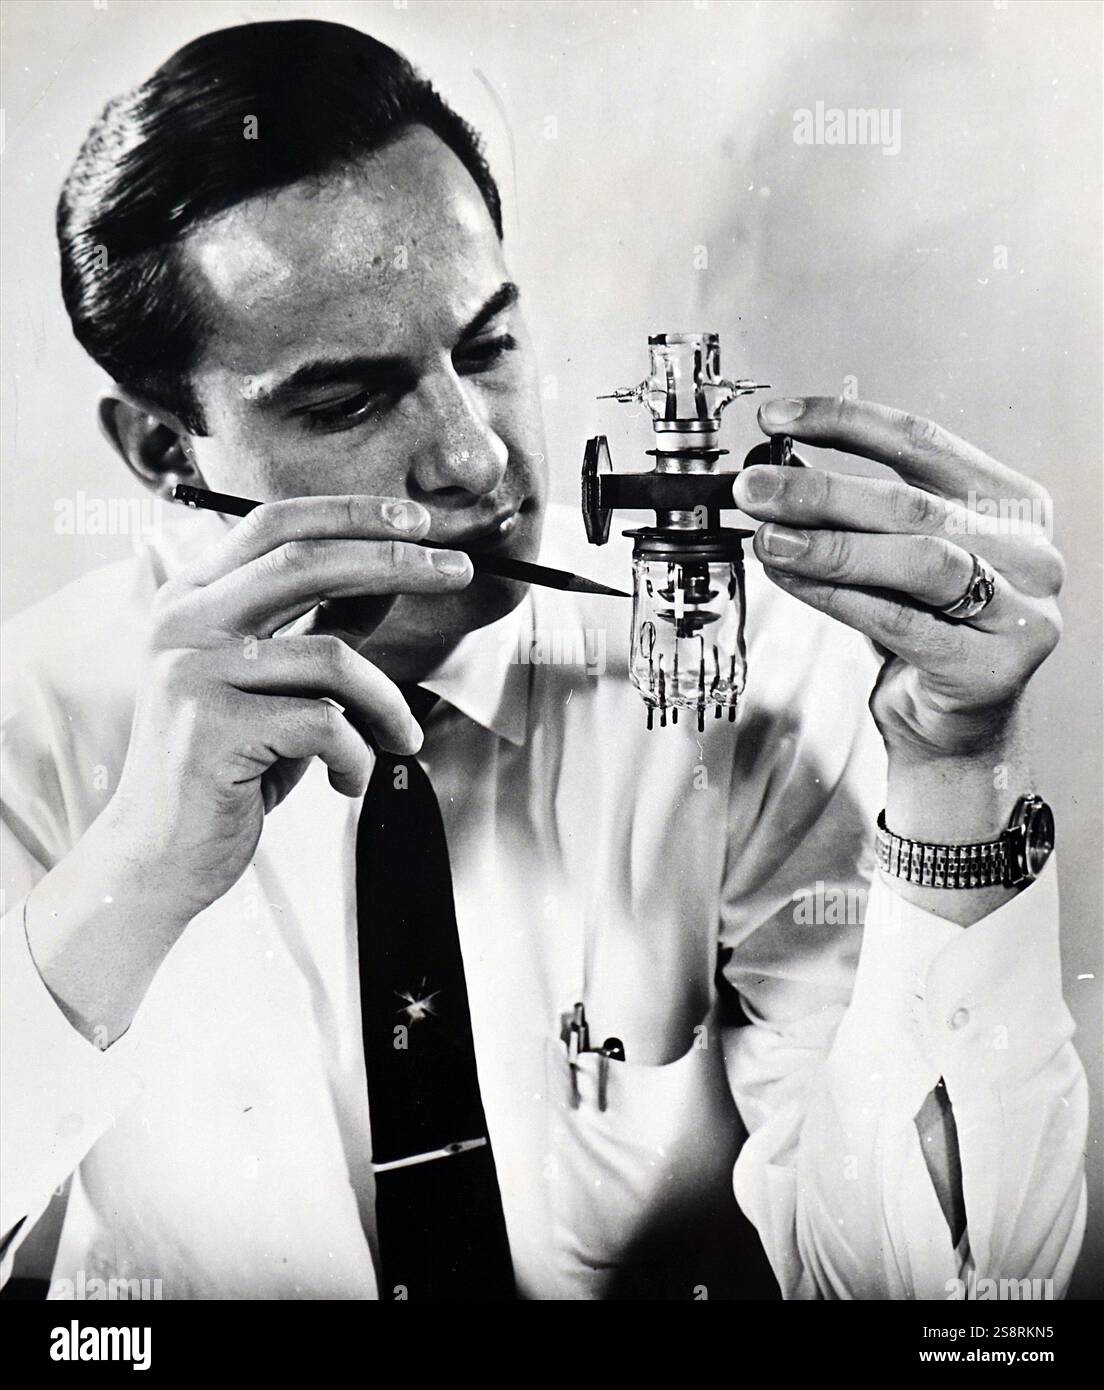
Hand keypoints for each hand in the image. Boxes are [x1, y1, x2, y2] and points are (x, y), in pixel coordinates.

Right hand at [25, 494, 472, 1037]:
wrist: (160, 854)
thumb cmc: (229, 765)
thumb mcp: (278, 686)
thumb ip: (319, 626)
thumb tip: (389, 574)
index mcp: (192, 598)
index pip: (274, 524)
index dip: (350, 513)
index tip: (418, 521)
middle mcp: (181, 623)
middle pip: (303, 563)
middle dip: (392, 559)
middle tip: (458, 572)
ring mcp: (191, 674)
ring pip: (330, 658)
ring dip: (388, 703)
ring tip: (402, 740)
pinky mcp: (210, 730)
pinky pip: (324, 725)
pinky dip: (357, 755)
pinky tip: (348, 781)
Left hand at [734, 397, 1063, 764]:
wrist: (951, 728)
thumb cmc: (925, 634)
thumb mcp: (896, 559)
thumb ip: (857, 513)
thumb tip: (778, 466)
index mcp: (1012, 505)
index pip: (922, 443)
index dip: (846, 424)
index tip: (779, 418)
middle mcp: (1029, 552)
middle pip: (913, 504)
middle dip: (821, 491)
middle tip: (756, 487)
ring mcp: (1020, 611)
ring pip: (917, 559)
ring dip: (830, 545)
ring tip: (769, 538)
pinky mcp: (991, 667)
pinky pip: (902, 621)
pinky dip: (839, 597)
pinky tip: (793, 581)